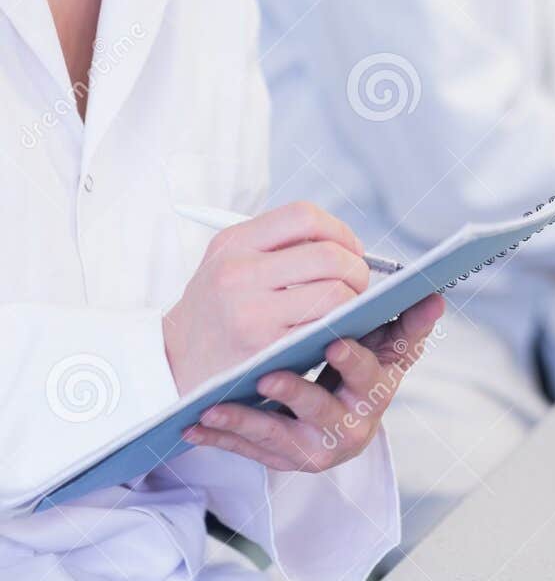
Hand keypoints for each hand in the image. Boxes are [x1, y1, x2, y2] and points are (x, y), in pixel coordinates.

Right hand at [164, 202, 371, 396]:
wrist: (170, 363)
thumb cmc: (212, 310)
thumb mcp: (226, 262)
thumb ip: (274, 244)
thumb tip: (341, 242)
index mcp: (234, 243)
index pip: (304, 216)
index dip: (338, 230)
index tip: (348, 249)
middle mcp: (240, 273)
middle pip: (328, 256)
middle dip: (356, 269)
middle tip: (357, 282)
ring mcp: (252, 313)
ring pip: (334, 294)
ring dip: (353, 300)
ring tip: (348, 307)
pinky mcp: (264, 350)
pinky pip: (323, 330)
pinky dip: (340, 327)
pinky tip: (335, 330)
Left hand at [181, 294, 444, 472]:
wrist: (328, 420)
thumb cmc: (352, 370)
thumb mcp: (381, 348)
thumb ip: (400, 322)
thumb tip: (434, 298)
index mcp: (377, 387)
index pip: (375, 371)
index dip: (355, 360)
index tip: (334, 342)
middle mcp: (351, 422)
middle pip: (326, 409)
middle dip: (298, 394)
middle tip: (270, 376)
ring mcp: (313, 446)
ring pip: (279, 435)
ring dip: (248, 420)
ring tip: (219, 402)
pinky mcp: (281, 460)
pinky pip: (246, 450)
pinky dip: (220, 436)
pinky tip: (195, 422)